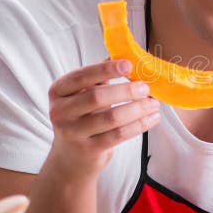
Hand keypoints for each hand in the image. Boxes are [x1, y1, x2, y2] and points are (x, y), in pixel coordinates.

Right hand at [46, 60, 159, 179]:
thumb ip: (99, 75)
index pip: (82, 76)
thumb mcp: (84, 93)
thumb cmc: (82, 117)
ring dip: (138, 109)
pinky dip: (139, 125)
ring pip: (111, 118)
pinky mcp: (89, 149)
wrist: (71, 157)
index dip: (105, 69)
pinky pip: (119, 134)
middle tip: (146, 88)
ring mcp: (73, 133)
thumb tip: (125, 55)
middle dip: (126, 91)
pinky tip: (152, 118)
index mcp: (59, 91)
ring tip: (154, 103)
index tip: (129, 64)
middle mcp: (60, 111)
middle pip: (96, 97)